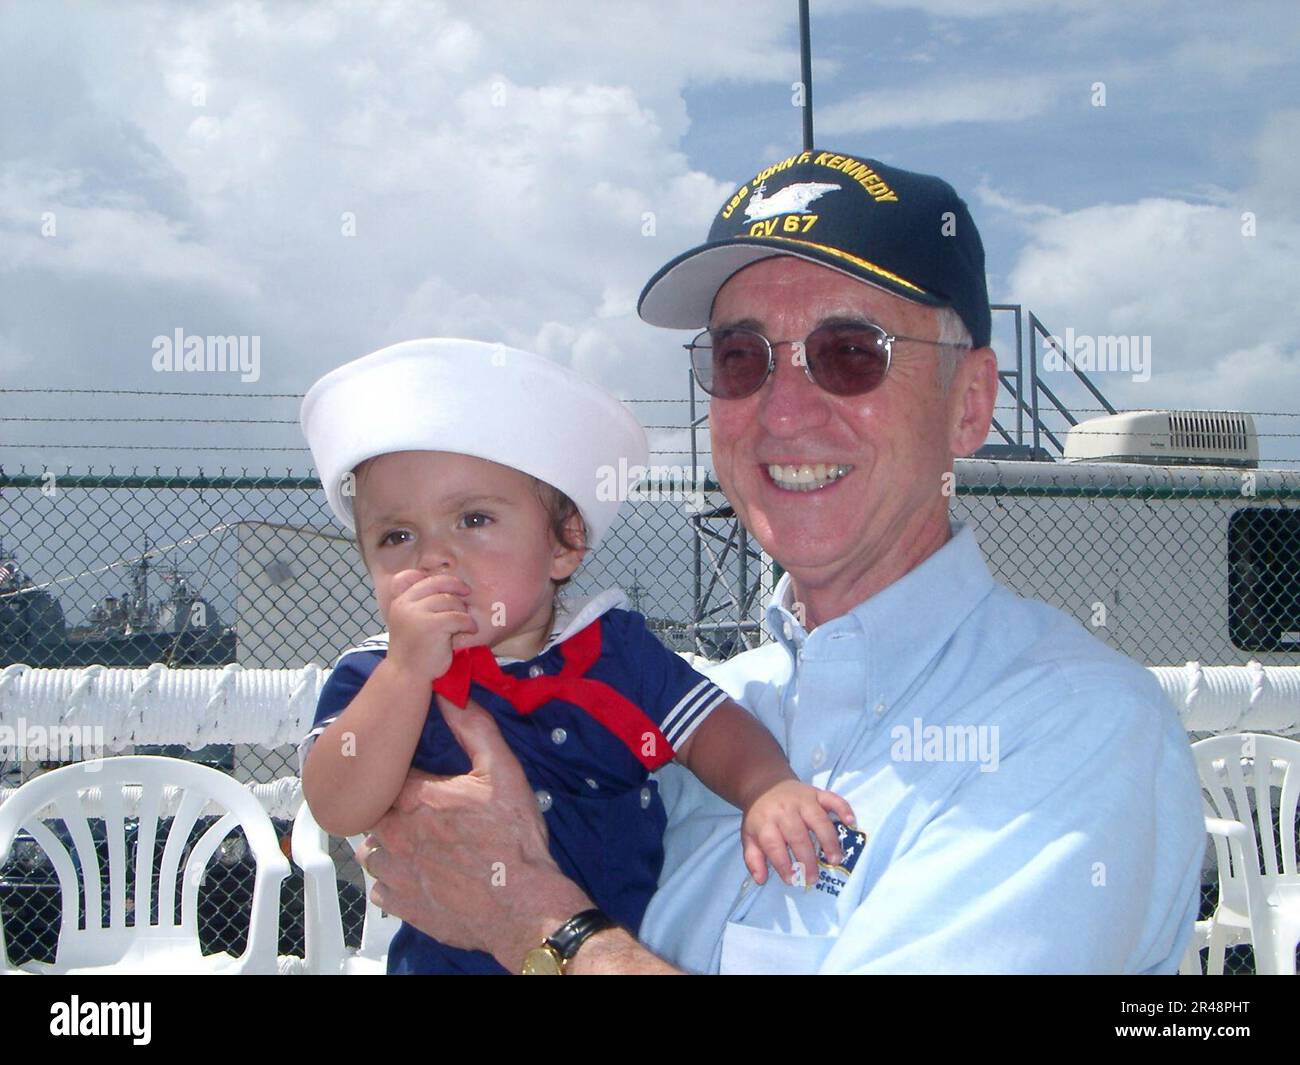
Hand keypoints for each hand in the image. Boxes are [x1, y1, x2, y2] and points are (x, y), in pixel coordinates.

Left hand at [358, 695, 592, 968]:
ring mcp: (396, 874)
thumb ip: (474, 728)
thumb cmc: (514, 838)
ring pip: (371, 852)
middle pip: (375, 813)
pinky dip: (392, 881)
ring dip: (387, 845)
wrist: (524, 905)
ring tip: (414, 843)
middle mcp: (396, 835)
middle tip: (419, 810)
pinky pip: (380, 888)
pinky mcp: (403, 906)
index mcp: (415, 798)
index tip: (420, 777)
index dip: (403, 772)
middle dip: (392, 809)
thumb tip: (451, 694)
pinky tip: (417, 874)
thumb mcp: (503, 771)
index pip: (388, 774)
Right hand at [383, 570, 478, 682]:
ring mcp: (416, 613)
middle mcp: (405, 604)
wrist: (407, 676)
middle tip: (467, 593)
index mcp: (399, 602)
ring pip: (450, 600)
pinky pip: (458, 616)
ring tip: (465, 623)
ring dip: (462, 611)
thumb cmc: (414, 651)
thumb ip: (418, 604)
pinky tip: (470, 630)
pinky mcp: (431, 625)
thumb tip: (445, 585)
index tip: (450, 584)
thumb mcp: (409, 622)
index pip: (411, 576)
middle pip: (436, 583)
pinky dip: (468, 623)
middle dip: (455, 586)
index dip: (433, 577)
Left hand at [741, 780, 854, 887]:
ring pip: (818, 820)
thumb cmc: (760, 816)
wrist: (764, 784)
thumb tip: (760, 880)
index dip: (783, 863)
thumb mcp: (749, 836)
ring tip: (834, 860)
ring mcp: (802, 800)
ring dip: (828, 840)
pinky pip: (832, 799)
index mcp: (766, 822)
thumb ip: (753, 859)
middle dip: (807, 859)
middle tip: (813, 878)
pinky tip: (851, 822)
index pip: (774, 845)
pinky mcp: (816, 793)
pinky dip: (843, 809)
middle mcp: (785, 810)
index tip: (792, 880)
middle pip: (798, 835)